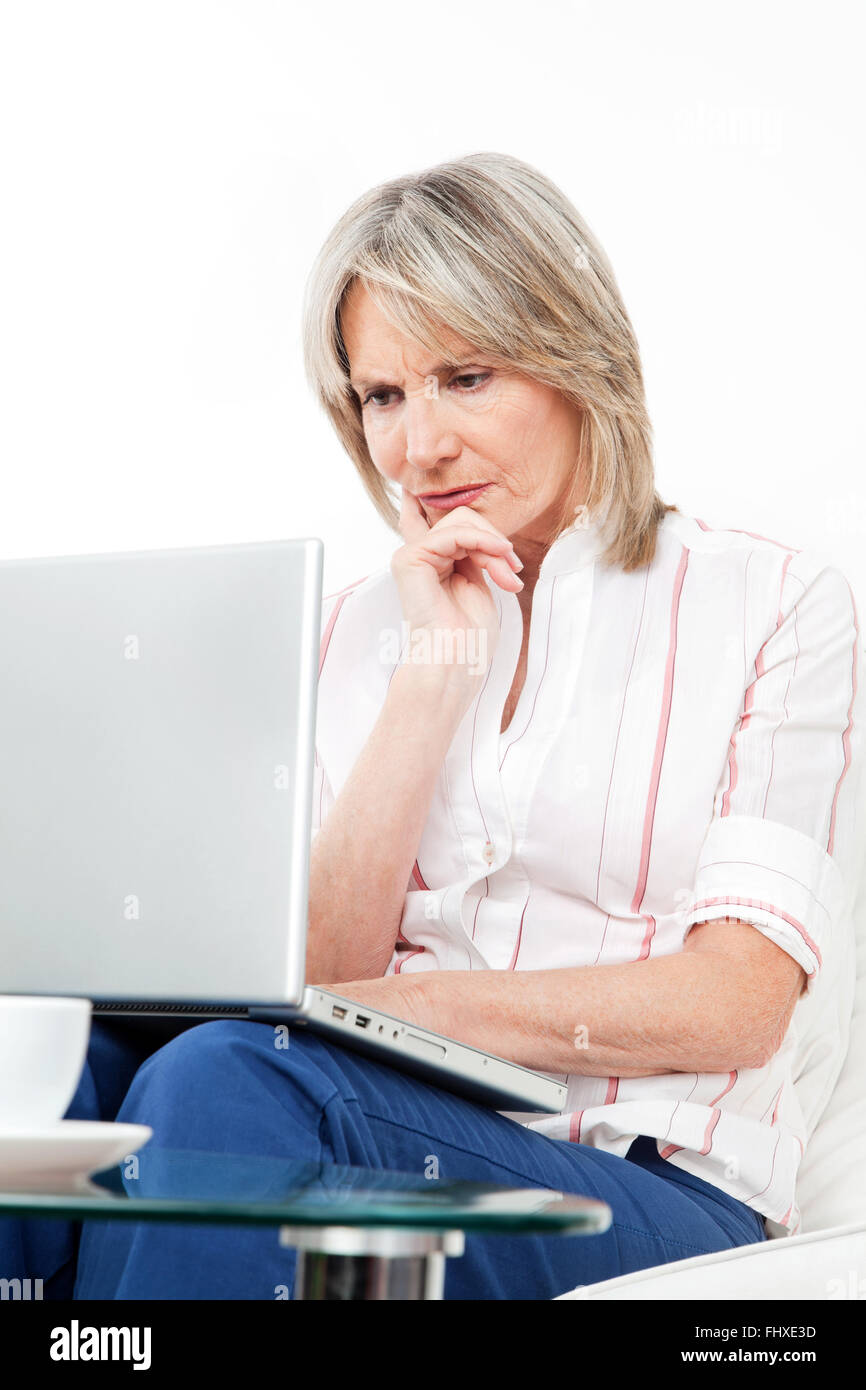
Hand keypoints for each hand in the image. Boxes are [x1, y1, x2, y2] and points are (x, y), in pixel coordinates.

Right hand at [390, 488, 523, 686]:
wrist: (457, 660)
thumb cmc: (470, 634)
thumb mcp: (479, 581)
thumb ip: (474, 550)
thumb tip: (480, 528)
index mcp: (432, 562)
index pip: (447, 522)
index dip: (475, 524)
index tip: (506, 555)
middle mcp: (418, 556)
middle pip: (462, 519)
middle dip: (495, 541)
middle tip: (513, 571)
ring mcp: (411, 556)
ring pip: (461, 522)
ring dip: (493, 546)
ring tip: (508, 576)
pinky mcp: (409, 559)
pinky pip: (453, 533)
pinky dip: (482, 541)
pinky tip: (499, 555)